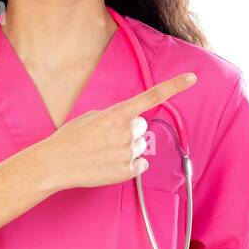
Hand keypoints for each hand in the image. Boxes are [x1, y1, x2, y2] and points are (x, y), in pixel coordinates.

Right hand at [31, 72, 196, 194]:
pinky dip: (129, 165)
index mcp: (118, 113)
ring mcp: (129, 152)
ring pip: (141, 146)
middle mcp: (127, 131)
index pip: (152, 96)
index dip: (174, 86)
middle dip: (130, 131)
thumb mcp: (92, 117)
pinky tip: (110, 164)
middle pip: (143, 127)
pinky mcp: (128, 171)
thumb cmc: (70, 138)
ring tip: (105, 152)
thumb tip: (132, 122)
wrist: (55, 163)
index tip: (193, 78)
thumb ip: (115, 116)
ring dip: (128, 148)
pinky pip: (140, 164)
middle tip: (107, 138)